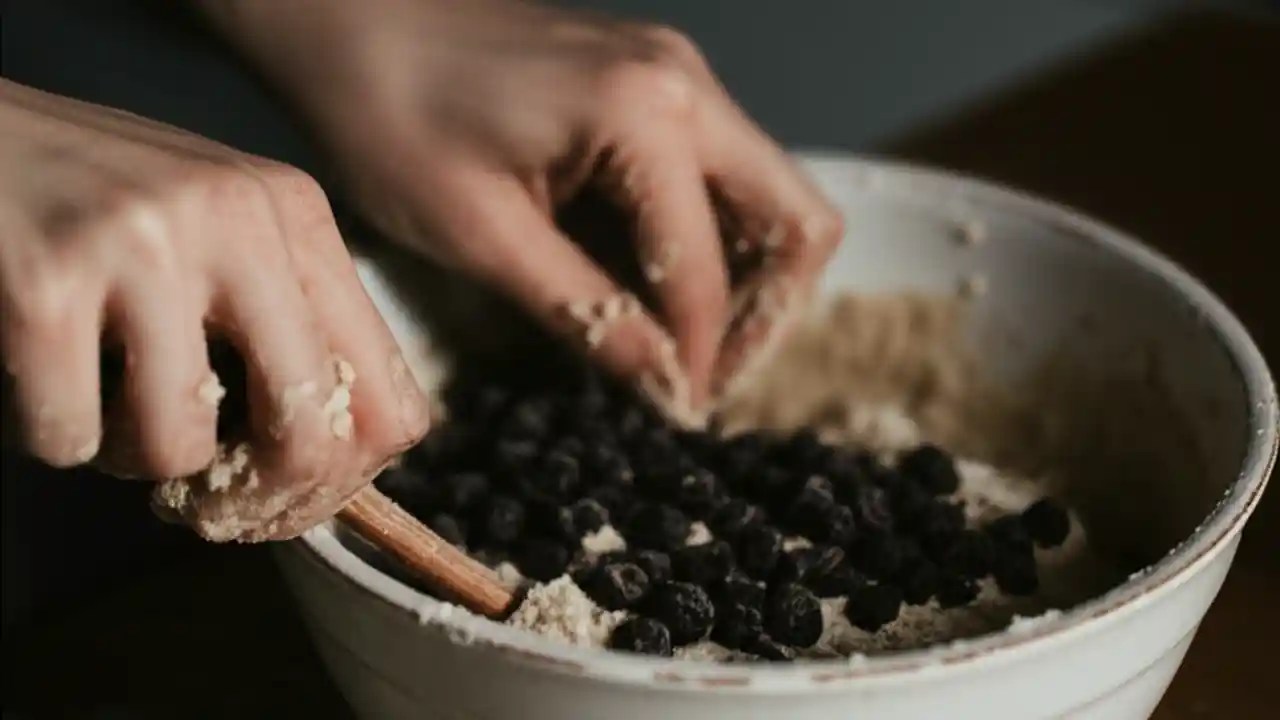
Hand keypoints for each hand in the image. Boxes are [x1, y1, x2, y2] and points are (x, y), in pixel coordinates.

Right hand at [0, 79, 429, 540]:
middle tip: (209, 505)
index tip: (290, 496)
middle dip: (260, 501)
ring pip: (181, 447)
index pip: (395, 400)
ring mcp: (142, 244)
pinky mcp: (45, 282)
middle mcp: (237, 219)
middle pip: (314, 434)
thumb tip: (342, 462)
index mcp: (296, 215)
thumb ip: (289, 322)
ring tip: (108, 413)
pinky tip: (41, 378)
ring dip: (136, 464)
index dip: (346, 480)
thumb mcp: (224, 232)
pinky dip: (52, 436)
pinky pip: (71, 437)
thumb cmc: (103, 201)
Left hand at [204, 0, 842, 420]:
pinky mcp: (659, 82)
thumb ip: (587, 316)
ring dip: (747, 280)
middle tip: (703, 378)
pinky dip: (710, 241)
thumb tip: (668, 390)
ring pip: (773, 197)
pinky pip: (724, 176)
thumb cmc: (390, 118)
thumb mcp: (483, 237)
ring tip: (680, 343)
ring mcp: (680, 77)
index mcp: (646, 115)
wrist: (348, 17)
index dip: (698, 359)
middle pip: (799, 221)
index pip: (708, 272)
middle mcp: (688, 86)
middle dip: (764, 315)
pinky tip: (652, 284)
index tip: (674, 413)